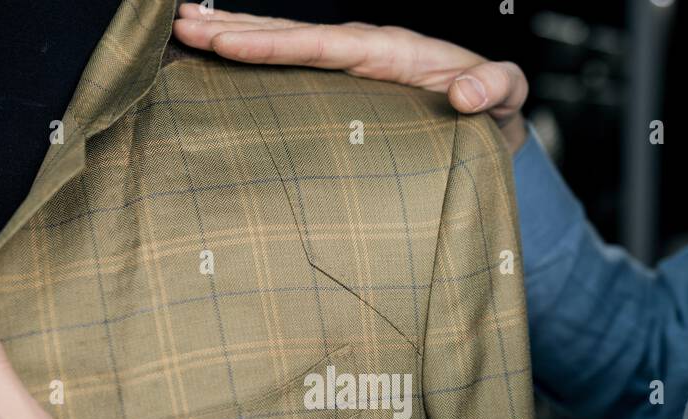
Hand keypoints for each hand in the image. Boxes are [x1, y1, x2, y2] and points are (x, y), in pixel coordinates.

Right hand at [173, 3, 530, 152]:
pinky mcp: (339, 91)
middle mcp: (362, 53)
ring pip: (281, 48)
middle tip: (179, 24)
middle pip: (289, 36)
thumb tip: (469, 95)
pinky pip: (289, 72)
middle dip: (234, 31)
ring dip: (231, 40)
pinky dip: (250, 65)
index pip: (323, 45)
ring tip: (181, 31)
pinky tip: (214, 63)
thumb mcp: (509, 97)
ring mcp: (347, 70)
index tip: (226, 43)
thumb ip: (497, 88)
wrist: (493, 126)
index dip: (274, 45)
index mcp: (392, 53)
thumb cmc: (497, 111)